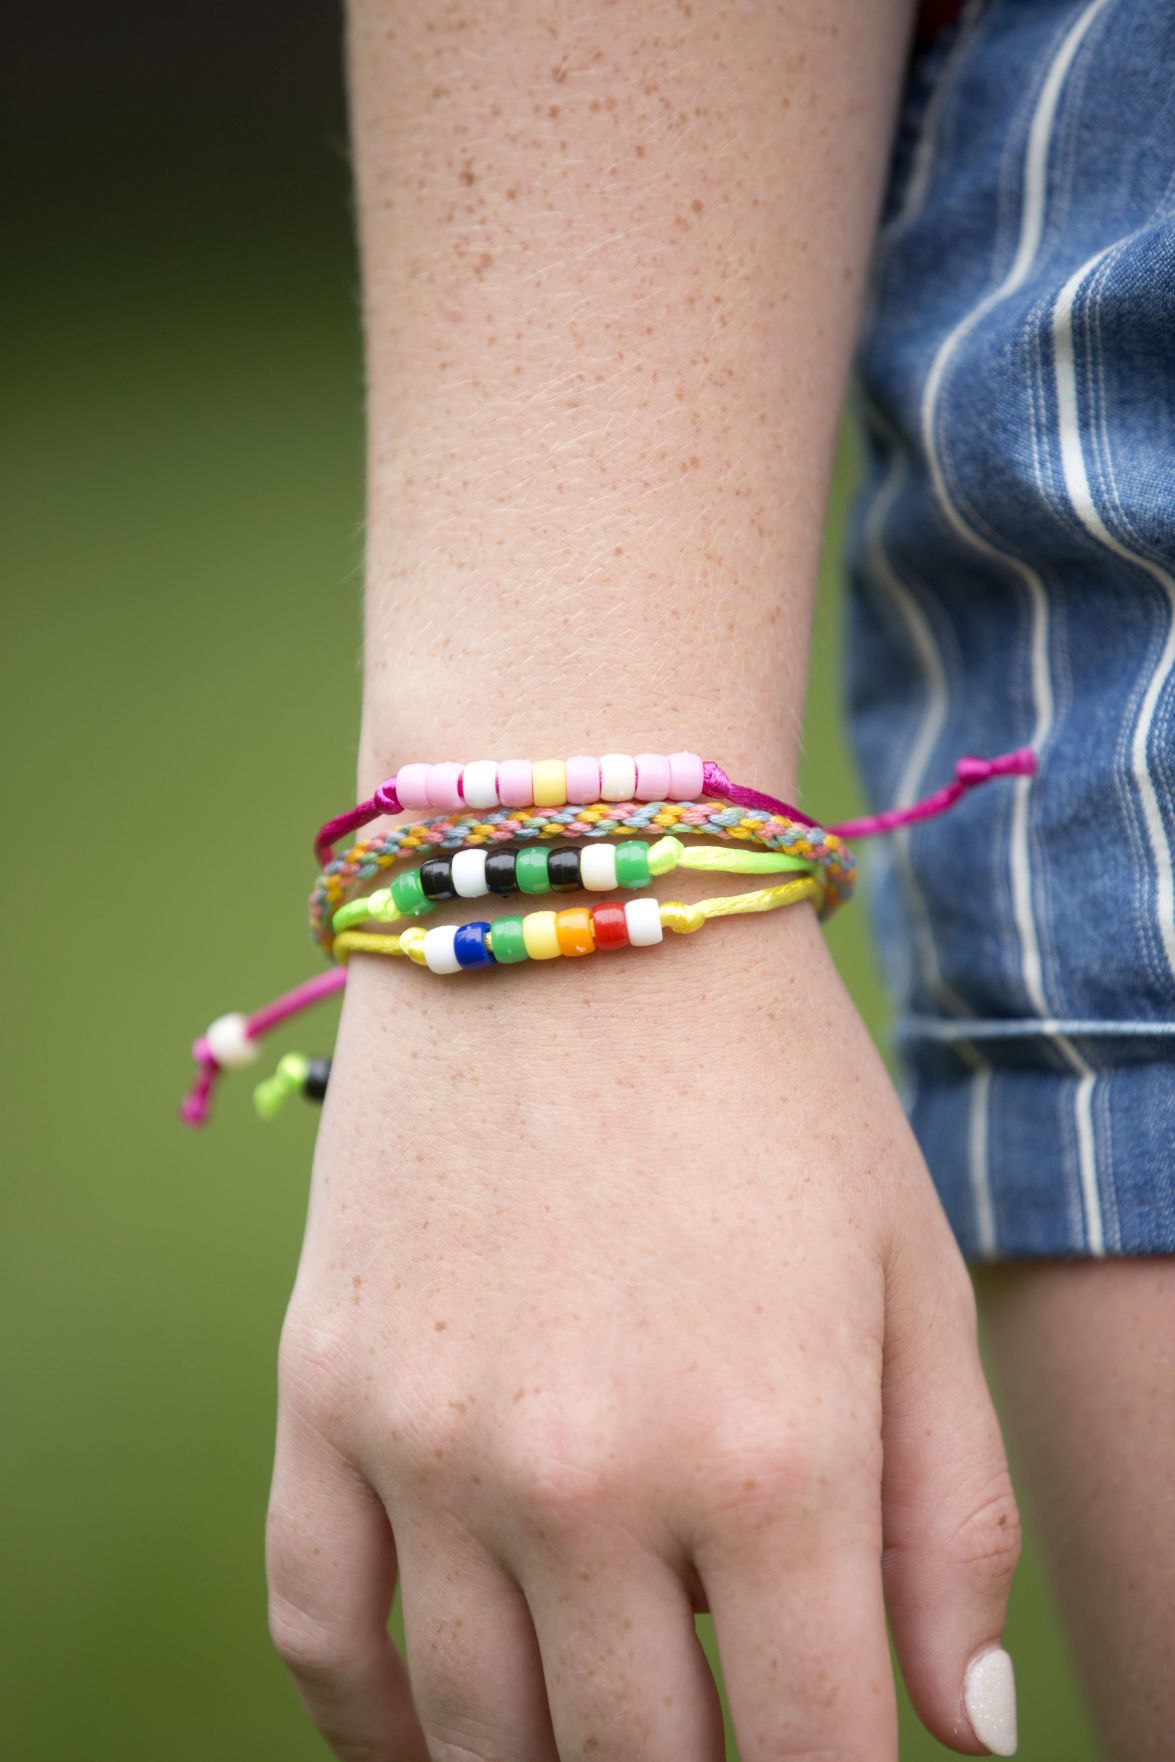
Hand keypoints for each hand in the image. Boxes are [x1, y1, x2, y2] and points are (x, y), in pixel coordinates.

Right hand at [266, 902, 1019, 1759]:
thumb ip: (951, 1518)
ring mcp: (432, 1438)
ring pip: (479, 1729)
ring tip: (595, 1727)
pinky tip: (426, 1735)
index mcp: (771, 1452)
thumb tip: (966, 1734)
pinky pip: (313, 1628)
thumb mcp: (910, 1278)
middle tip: (711, 1722)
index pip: (814, 1751)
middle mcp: (589, 1475)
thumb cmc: (771, 1089)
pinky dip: (369, 1724)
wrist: (580, 905)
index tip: (825, 1753)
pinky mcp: (323, 1387)